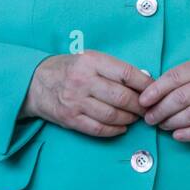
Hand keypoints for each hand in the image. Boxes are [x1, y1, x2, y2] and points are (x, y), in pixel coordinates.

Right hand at [25, 50, 151, 137]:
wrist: (35, 82)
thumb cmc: (69, 69)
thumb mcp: (90, 59)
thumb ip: (114, 69)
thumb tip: (144, 80)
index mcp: (91, 61)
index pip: (126, 74)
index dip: (145, 85)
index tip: (155, 91)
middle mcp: (83, 81)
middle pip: (122, 97)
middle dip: (140, 106)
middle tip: (148, 109)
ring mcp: (75, 101)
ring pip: (112, 115)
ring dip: (129, 119)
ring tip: (134, 117)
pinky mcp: (70, 119)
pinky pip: (99, 128)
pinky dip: (114, 130)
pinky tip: (121, 127)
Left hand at [138, 56, 189, 141]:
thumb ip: (180, 80)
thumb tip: (149, 94)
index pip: (175, 76)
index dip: (155, 90)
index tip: (143, 101)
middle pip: (180, 97)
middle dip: (160, 110)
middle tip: (150, 118)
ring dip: (172, 123)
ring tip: (163, 126)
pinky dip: (188, 134)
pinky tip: (177, 136)